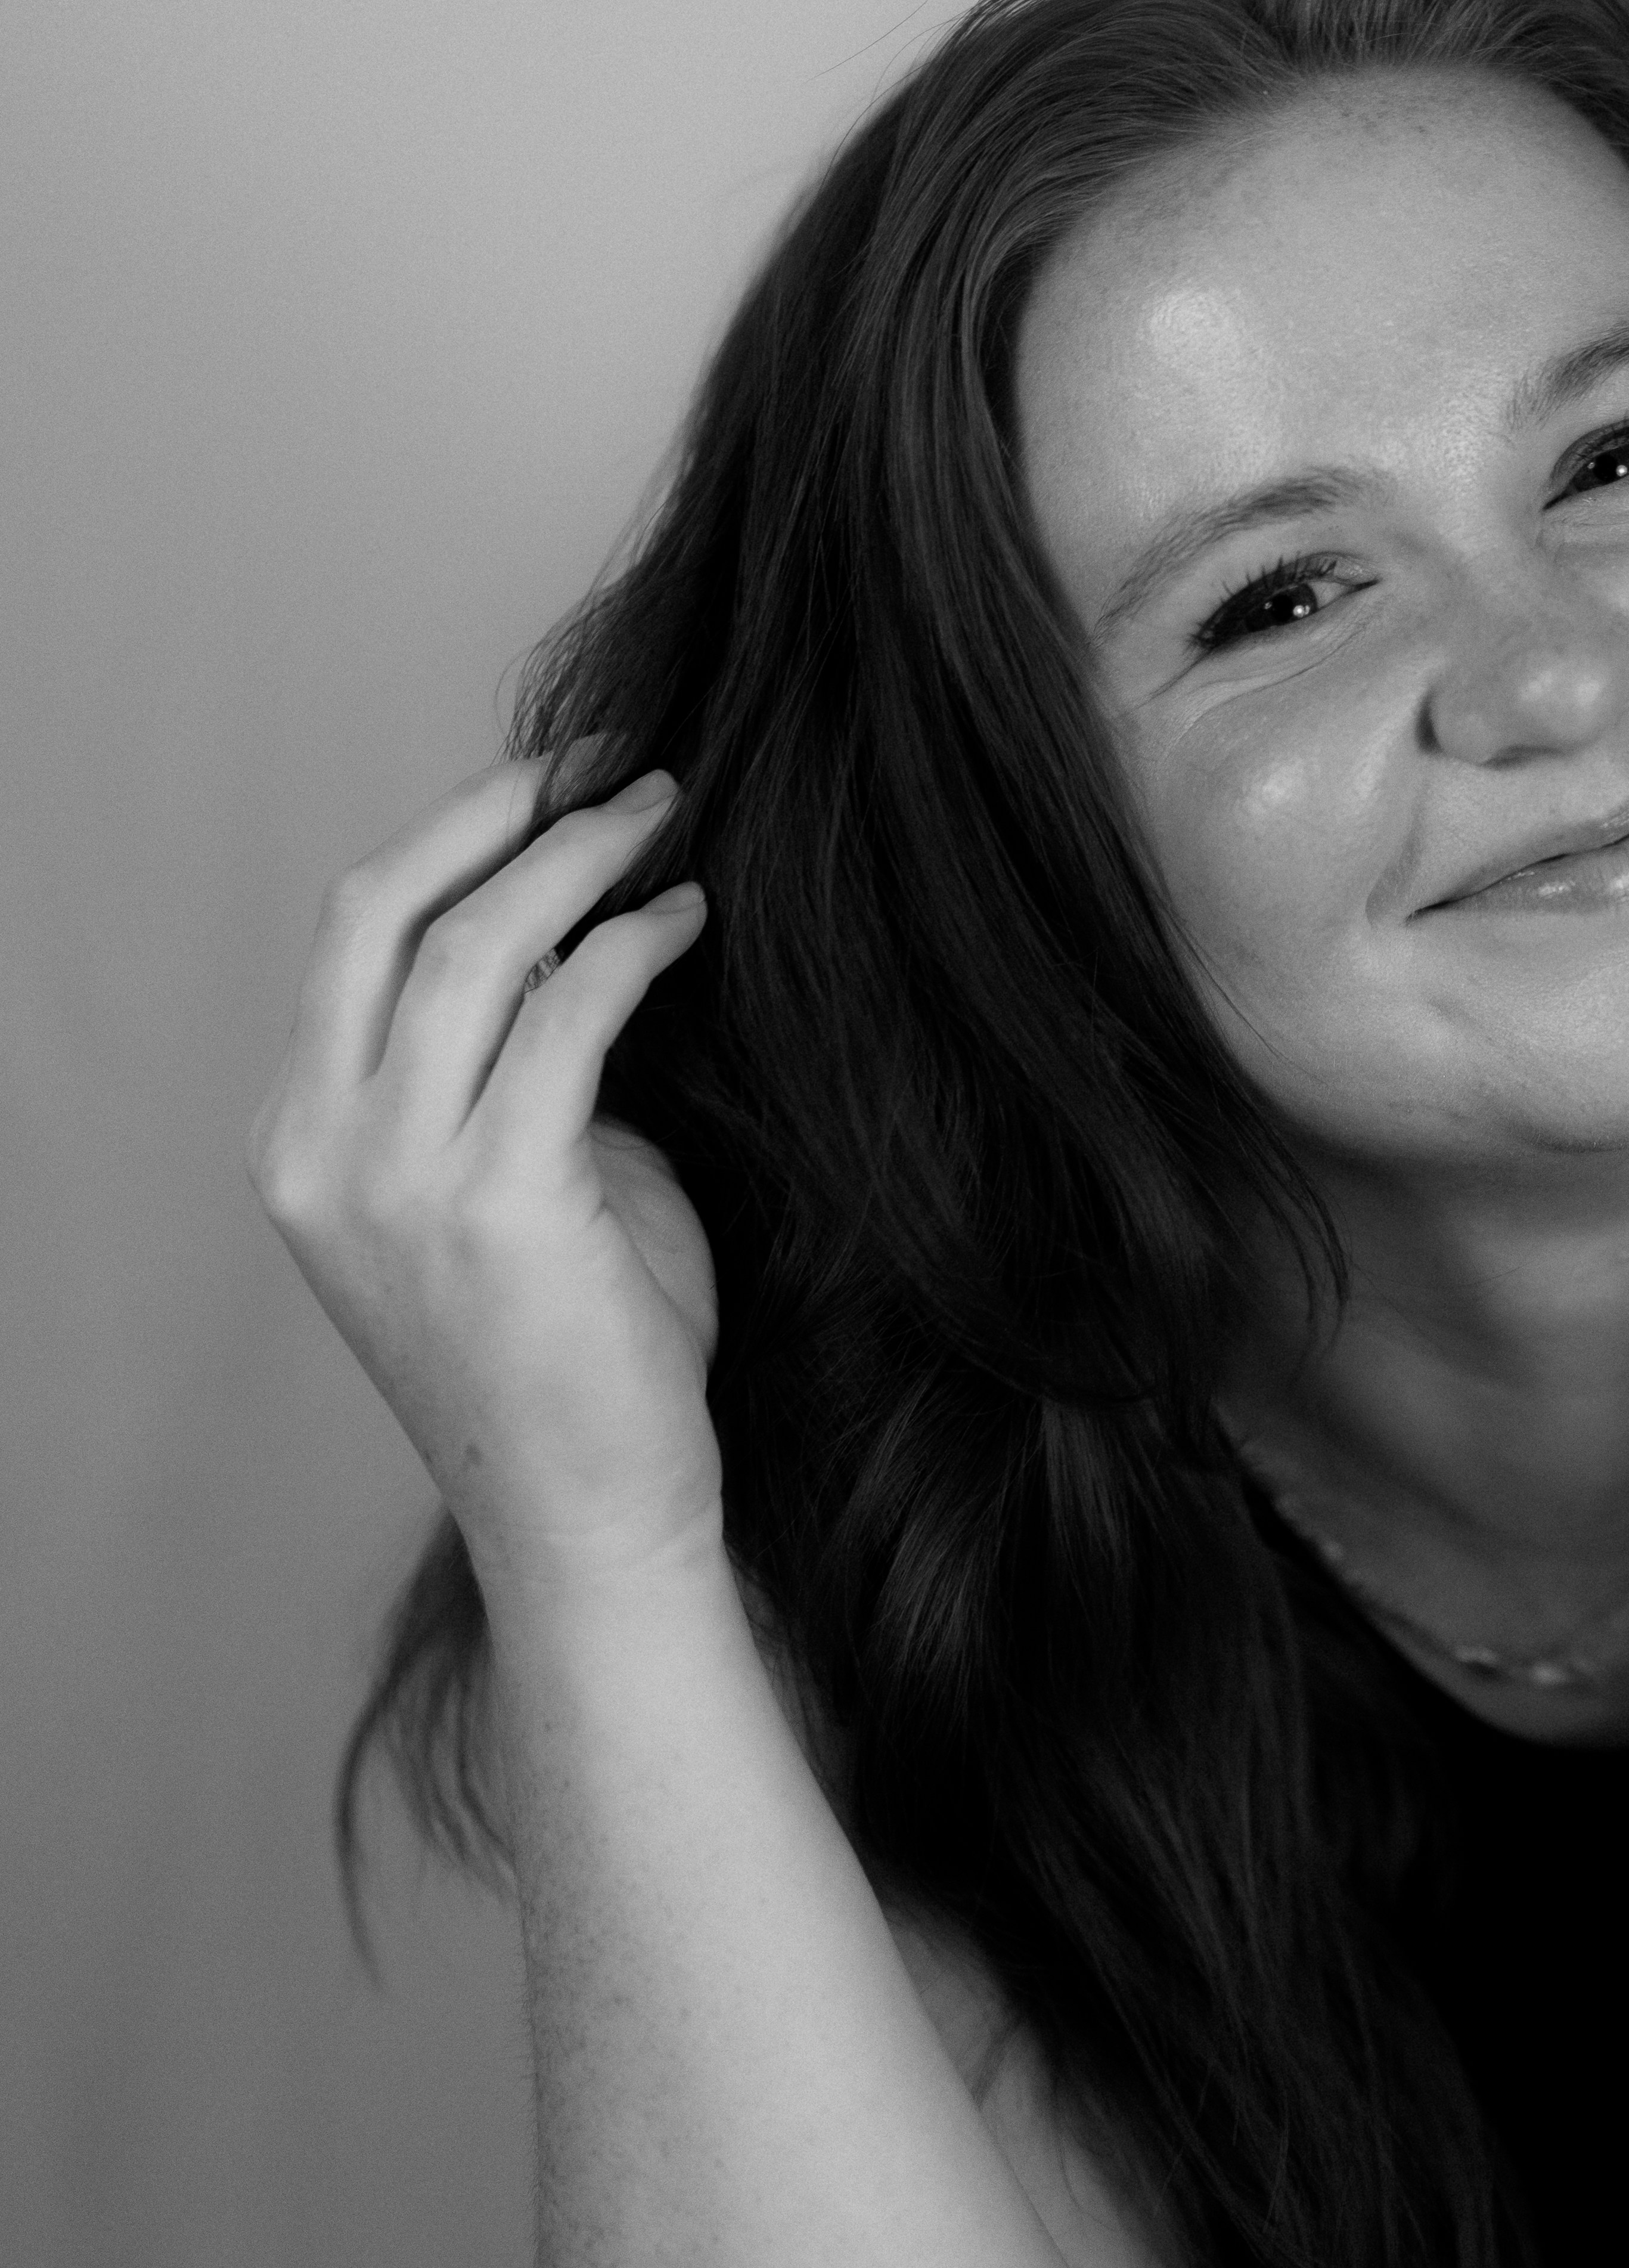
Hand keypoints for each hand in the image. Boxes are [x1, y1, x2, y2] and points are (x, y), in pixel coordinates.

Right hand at [250, 759, 722, 1586]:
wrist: (590, 1508)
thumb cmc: (572, 1346)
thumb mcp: (502, 1176)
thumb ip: (507, 1059)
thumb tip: (572, 916)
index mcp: (302, 1142)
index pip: (353, 934)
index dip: (453, 831)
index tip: (550, 775)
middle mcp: (322, 1154)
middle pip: (382, 908)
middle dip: (500, 809)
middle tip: (612, 758)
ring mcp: (396, 1182)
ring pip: (473, 946)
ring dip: (580, 859)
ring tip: (667, 817)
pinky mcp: (496, 1205)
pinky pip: (565, 1018)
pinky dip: (632, 946)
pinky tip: (688, 919)